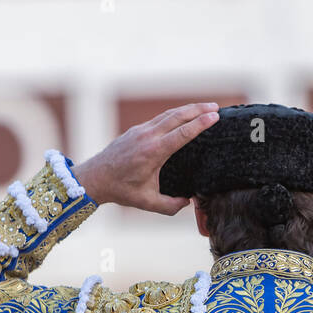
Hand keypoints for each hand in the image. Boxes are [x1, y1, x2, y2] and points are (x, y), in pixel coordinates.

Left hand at [72, 103, 219, 214]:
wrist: (96, 177)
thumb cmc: (121, 190)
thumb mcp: (147, 202)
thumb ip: (169, 206)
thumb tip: (187, 202)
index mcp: (153, 152)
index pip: (181, 133)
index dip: (200, 124)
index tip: (214, 116)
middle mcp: (147, 137)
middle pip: (177, 116)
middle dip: (198, 109)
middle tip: (216, 106)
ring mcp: (141, 131)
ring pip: (168, 114)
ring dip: (187, 109)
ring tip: (204, 107)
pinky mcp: (137, 130)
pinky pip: (160, 118)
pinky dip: (175, 114)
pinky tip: (183, 115)